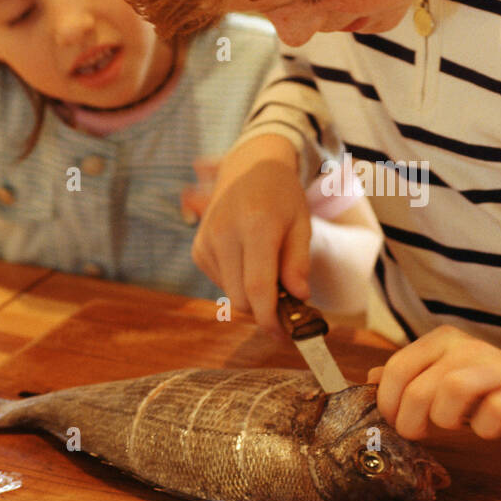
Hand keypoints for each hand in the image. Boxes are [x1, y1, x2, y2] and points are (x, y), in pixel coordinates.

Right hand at [191, 134, 310, 331]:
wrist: (249, 167)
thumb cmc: (282, 196)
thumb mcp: (301, 224)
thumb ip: (298, 263)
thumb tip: (299, 299)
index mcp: (256, 226)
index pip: (259, 288)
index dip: (271, 318)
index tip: (285, 333)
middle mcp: (224, 234)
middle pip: (243, 298)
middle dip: (265, 310)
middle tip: (288, 303)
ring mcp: (206, 241)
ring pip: (231, 295)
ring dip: (252, 296)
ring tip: (270, 271)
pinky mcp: (198, 249)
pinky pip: (220, 283)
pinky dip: (238, 282)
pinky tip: (249, 259)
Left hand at [368, 325, 500, 442]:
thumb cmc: (484, 388)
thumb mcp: (442, 375)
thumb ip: (408, 375)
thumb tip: (370, 380)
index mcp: (443, 341)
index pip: (398, 367)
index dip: (387, 401)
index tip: (393, 420)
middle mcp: (469, 349)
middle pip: (420, 387)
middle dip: (409, 420)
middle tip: (416, 433)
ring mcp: (498, 369)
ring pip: (453, 391)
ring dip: (444, 420)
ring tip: (452, 425)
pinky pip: (493, 415)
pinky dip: (483, 430)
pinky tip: (487, 428)